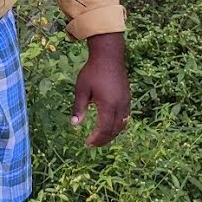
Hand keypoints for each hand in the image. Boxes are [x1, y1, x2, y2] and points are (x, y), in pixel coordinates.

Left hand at [72, 32, 130, 146]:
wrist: (109, 56)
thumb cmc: (92, 71)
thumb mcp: (81, 89)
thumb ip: (79, 108)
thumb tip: (74, 124)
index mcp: (108, 105)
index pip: (104, 129)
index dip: (96, 138)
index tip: (87, 143)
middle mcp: (120, 106)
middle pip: (114, 130)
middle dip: (104, 139)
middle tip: (93, 144)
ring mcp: (126, 102)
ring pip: (122, 125)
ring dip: (112, 133)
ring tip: (100, 138)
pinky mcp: (127, 98)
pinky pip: (125, 117)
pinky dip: (118, 125)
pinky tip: (109, 126)